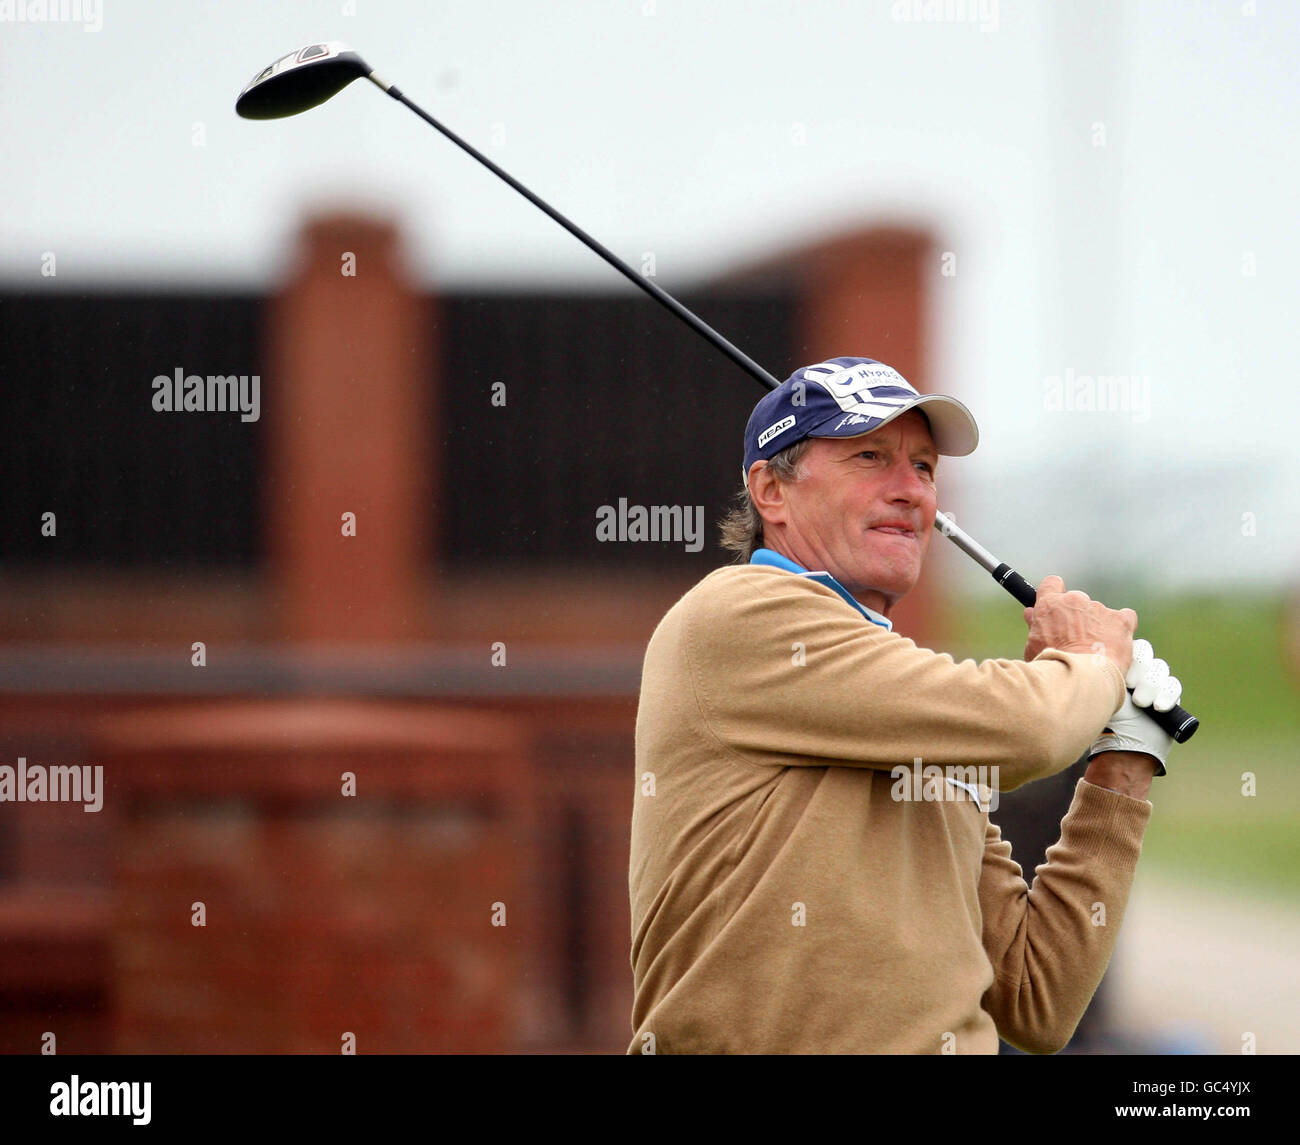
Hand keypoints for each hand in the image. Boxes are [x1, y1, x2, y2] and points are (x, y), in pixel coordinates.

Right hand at [1022, 575, 1136, 676]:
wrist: (1080, 678)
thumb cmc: (1053, 667)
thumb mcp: (1034, 646)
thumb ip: (1035, 626)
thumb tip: (1031, 614)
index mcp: (1050, 606)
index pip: (1052, 584)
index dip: (1056, 594)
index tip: (1058, 606)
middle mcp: (1074, 601)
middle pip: (1077, 601)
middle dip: (1078, 617)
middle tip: (1077, 639)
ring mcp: (1098, 609)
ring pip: (1100, 613)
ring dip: (1098, 626)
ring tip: (1096, 651)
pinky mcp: (1119, 620)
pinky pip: (1125, 617)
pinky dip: (1121, 628)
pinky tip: (1115, 643)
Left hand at [1088, 639, 1183, 775]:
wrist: (1121, 749)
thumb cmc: (1101, 721)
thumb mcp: (1095, 695)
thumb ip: (1095, 674)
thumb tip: (1087, 652)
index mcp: (1115, 666)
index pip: (1125, 645)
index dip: (1126, 655)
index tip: (1120, 674)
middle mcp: (1134, 671)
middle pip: (1145, 653)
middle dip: (1140, 669)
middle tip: (1129, 686)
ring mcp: (1153, 683)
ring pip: (1160, 668)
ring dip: (1151, 685)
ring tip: (1141, 704)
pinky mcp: (1169, 696)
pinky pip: (1174, 686)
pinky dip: (1167, 695)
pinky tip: (1159, 707)